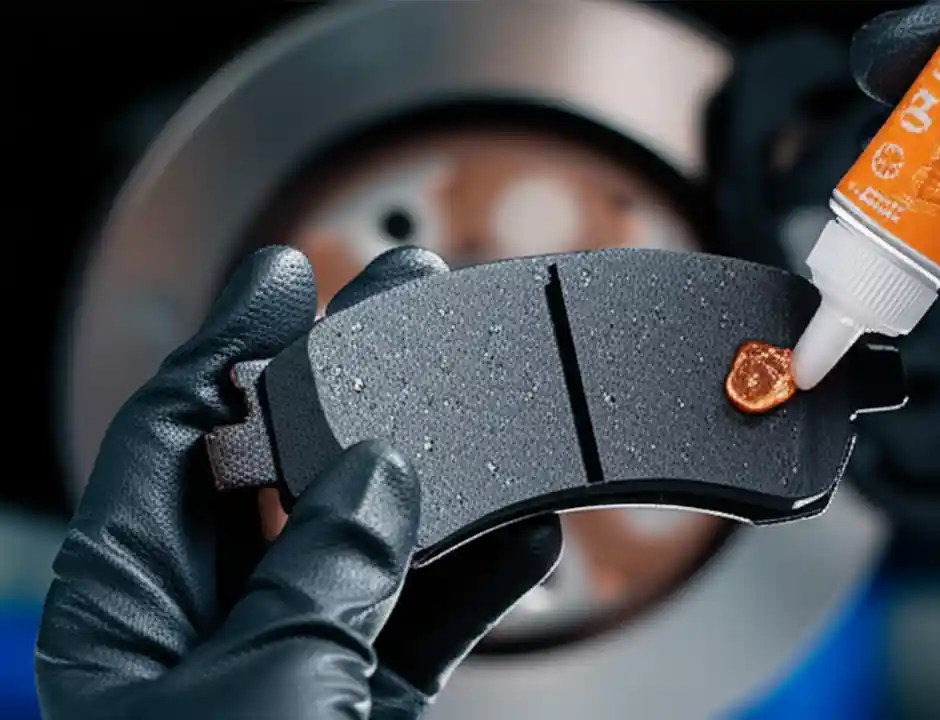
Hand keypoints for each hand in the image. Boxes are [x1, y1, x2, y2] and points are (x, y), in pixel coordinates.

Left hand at [35, 245, 561, 718]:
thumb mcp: (262, 676)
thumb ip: (323, 566)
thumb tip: (379, 473)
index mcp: (129, 613)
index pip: (171, 440)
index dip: (228, 345)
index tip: (283, 275)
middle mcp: (207, 628)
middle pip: (282, 473)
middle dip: (352, 385)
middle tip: (408, 304)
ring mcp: (294, 667)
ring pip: (369, 546)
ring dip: (442, 481)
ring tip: (497, 406)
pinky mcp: (365, 706)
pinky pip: (427, 626)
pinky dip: (483, 583)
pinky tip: (528, 534)